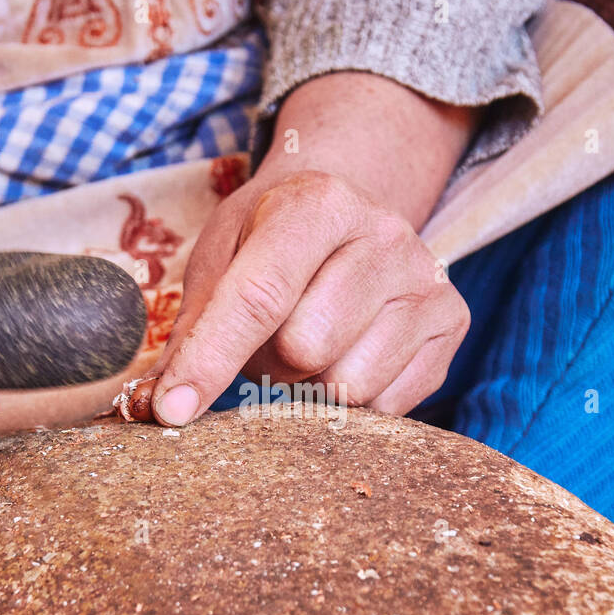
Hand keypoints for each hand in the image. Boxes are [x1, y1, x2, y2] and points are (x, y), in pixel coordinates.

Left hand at [149, 167, 469, 425]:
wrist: (350, 213)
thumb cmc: (272, 240)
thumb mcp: (223, 256)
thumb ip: (195, 326)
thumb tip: (161, 404)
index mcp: (318, 203)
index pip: (260, 297)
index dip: (211, 360)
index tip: (173, 411)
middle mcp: (384, 234)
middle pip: (305, 349)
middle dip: (273, 361)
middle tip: (276, 334)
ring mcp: (426, 279)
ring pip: (348, 384)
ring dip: (315, 383)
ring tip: (316, 339)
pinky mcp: (452, 322)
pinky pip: (387, 404)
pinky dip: (357, 395)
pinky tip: (355, 351)